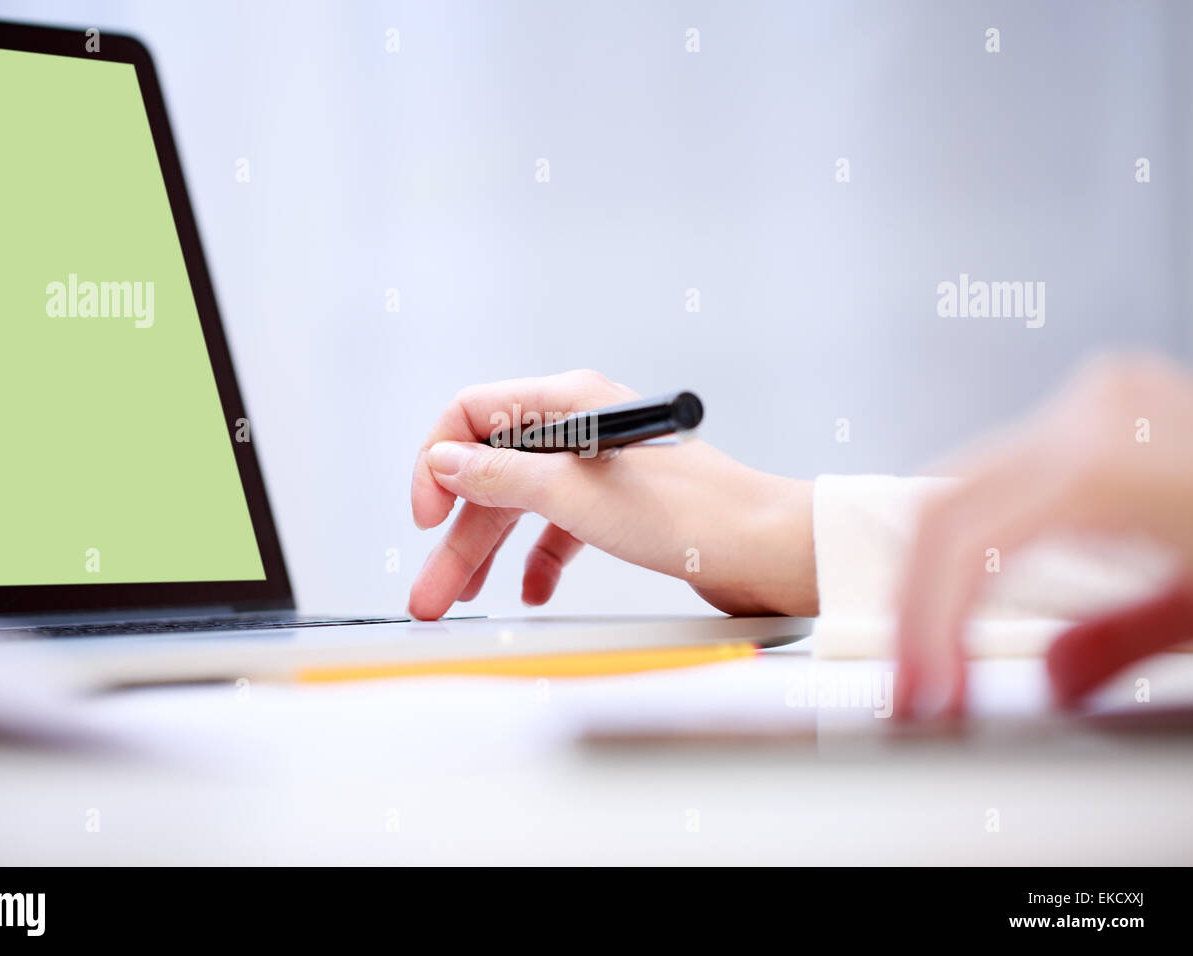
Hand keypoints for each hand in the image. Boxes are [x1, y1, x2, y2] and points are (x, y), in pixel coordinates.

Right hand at [408, 369, 817, 619]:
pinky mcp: (616, 508)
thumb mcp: (576, 496)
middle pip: (492, 474)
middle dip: (456, 535)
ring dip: (486, 555)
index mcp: (568, 403)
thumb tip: (444, 462)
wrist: (766, 552)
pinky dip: (539, 560)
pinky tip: (534, 591)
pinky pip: (558, 530)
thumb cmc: (690, 514)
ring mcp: (597, 471)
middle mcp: (578, 430)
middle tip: (431, 592)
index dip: (438, 462)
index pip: (473, 415)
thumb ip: (502, 477)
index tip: (426, 515)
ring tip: (459, 601)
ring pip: (520, 508)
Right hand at [896, 355, 1192, 717]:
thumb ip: (1120, 643)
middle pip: (948, 507)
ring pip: (966, 486)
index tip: (923, 689)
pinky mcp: (1105, 408)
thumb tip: (1051, 677)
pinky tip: (986, 594)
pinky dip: (983, 541)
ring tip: (944, 649)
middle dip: (920, 604)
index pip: (963, 533)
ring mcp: (1099, 399)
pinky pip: (1004, 475)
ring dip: (943, 574)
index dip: (924, 621)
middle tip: (922, 682)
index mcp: (1112, 456)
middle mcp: (1096, 410)